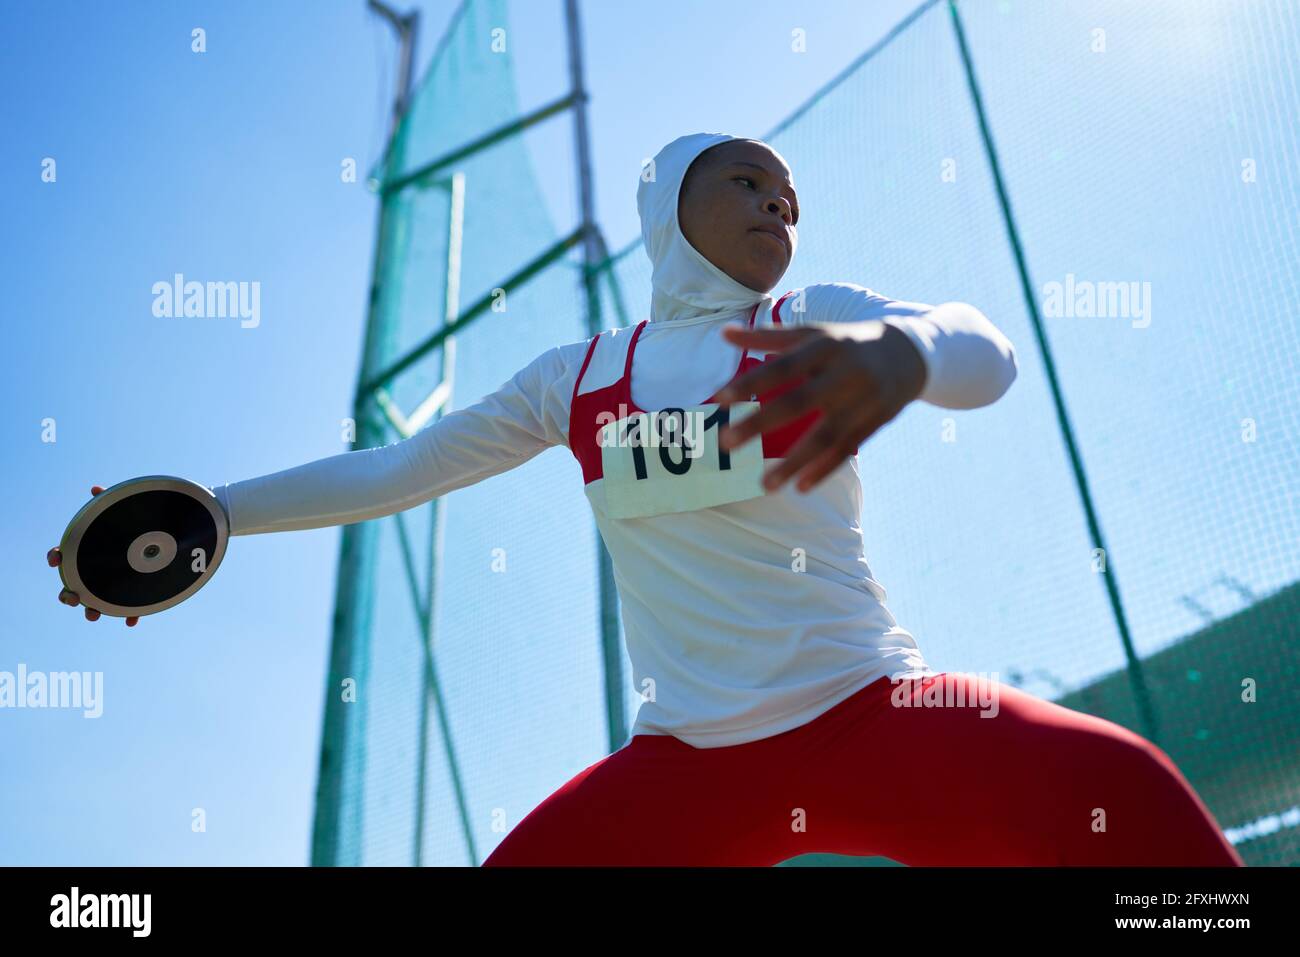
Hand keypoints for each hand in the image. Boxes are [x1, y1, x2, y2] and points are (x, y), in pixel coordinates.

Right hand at [48, 484, 139, 625]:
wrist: (168, 541)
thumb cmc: (137, 526)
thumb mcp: (125, 512)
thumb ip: (109, 501)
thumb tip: (95, 488)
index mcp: (89, 553)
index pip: (65, 556)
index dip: (56, 557)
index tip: (56, 558)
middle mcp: (97, 573)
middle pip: (72, 588)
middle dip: (67, 595)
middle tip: (72, 596)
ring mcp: (114, 587)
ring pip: (95, 605)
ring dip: (91, 611)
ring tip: (93, 614)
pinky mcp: (134, 596)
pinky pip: (129, 611)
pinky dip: (130, 616)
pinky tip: (132, 620)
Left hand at [715, 320, 925, 492]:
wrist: (910, 351)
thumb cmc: (846, 342)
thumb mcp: (813, 333)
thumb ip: (768, 337)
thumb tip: (723, 332)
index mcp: (826, 346)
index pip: (784, 365)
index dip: (753, 381)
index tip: (720, 398)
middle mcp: (846, 372)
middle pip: (800, 402)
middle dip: (761, 424)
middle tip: (725, 443)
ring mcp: (864, 399)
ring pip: (825, 435)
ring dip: (794, 463)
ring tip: (763, 486)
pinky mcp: (876, 421)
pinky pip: (847, 449)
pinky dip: (824, 469)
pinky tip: (799, 487)